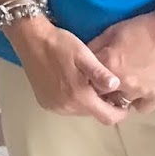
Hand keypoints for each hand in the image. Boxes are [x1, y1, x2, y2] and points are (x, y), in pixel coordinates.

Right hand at [6, 18, 130, 125]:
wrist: (30, 38)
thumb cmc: (60, 44)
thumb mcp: (83, 54)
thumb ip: (100, 73)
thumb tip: (116, 86)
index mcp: (79, 97)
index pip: (108, 117)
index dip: (120, 112)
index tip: (124, 100)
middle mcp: (66, 108)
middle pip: (93, 113)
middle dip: (102, 103)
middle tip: (103, 84)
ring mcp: (54, 106)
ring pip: (79, 110)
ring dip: (86, 100)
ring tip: (86, 81)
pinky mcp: (44, 102)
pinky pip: (66, 107)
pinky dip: (72, 99)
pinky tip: (70, 82)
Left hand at [87, 10, 154, 111]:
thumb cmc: (142, 27)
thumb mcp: (112, 31)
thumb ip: (96, 46)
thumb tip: (82, 57)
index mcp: (108, 64)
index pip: (86, 79)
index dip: (86, 78)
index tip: (87, 76)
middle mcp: (121, 82)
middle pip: (102, 95)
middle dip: (100, 90)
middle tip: (103, 83)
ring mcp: (140, 92)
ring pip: (120, 104)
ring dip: (118, 97)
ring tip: (121, 86)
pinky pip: (141, 108)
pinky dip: (138, 102)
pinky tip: (138, 92)